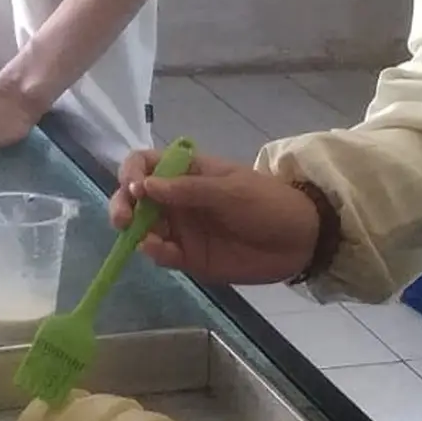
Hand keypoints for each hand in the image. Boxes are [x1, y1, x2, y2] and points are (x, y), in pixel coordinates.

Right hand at [111, 150, 320, 283]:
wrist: (300, 239)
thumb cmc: (267, 203)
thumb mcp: (230, 190)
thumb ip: (187, 190)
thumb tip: (144, 186)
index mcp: (187, 172)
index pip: (145, 163)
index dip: (132, 172)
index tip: (135, 187)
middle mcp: (177, 199)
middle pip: (134, 197)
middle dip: (122, 205)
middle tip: (123, 219)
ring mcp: (181, 228)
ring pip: (142, 227)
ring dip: (134, 231)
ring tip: (144, 237)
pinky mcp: (189, 257)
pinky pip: (161, 254)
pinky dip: (154, 252)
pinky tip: (158, 250)